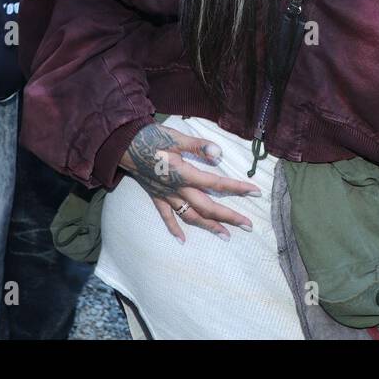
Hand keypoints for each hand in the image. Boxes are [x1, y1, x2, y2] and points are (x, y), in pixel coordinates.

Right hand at [120, 122, 259, 242]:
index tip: (255, 192)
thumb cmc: (152, 137)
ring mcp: (166, 195)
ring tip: (225, 236)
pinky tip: (182, 240)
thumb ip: (198, 146)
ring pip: (190, 215)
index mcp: (185, 174)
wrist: (123, 145)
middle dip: (229, 217)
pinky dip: (174, 229)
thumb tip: (218, 153)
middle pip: (207, 207)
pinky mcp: (156, 196)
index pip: (217, 183)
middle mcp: (177, 189)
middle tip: (248, 225)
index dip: (237, 188)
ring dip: (208, 226)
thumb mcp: (176, 137)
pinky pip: (166, 216)